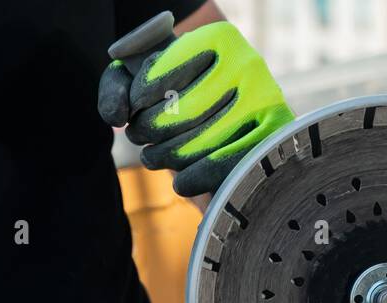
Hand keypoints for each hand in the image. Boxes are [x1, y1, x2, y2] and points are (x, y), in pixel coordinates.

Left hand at [98, 21, 292, 196]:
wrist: (242, 113)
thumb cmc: (186, 90)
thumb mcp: (148, 74)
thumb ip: (116, 84)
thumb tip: (117, 115)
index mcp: (219, 38)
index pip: (155, 76)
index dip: (136, 99)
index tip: (135, 107)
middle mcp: (246, 65)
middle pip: (170, 116)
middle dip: (144, 131)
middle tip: (140, 134)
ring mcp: (263, 106)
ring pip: (187, 148)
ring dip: (160, 158)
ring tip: (154, 155)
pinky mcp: (270, 145)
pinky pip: (212, 172)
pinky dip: (187, 181)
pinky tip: (181, 179)